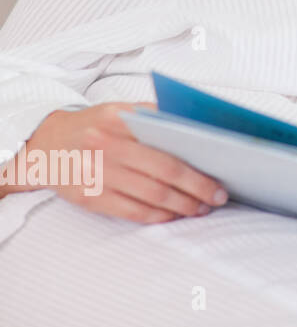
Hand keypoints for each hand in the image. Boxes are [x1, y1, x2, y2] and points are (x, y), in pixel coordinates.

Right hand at [2, 103, 227, 222]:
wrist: (45, 145)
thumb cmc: (95, 127)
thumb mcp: (120, 111)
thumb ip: (154, 116)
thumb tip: (200, 130)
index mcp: (118, 118)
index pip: (168, 137)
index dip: (198, 156)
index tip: (221, 169)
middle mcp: (105, 145)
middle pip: (164, 170)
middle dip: (198, 187)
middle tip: (218, 197)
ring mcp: (95, 173)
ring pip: (151, 194)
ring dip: (182, 205)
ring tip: (201, 208)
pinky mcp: (88, 198)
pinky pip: (131, 211)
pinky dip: (157, 215)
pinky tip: (173, 215)